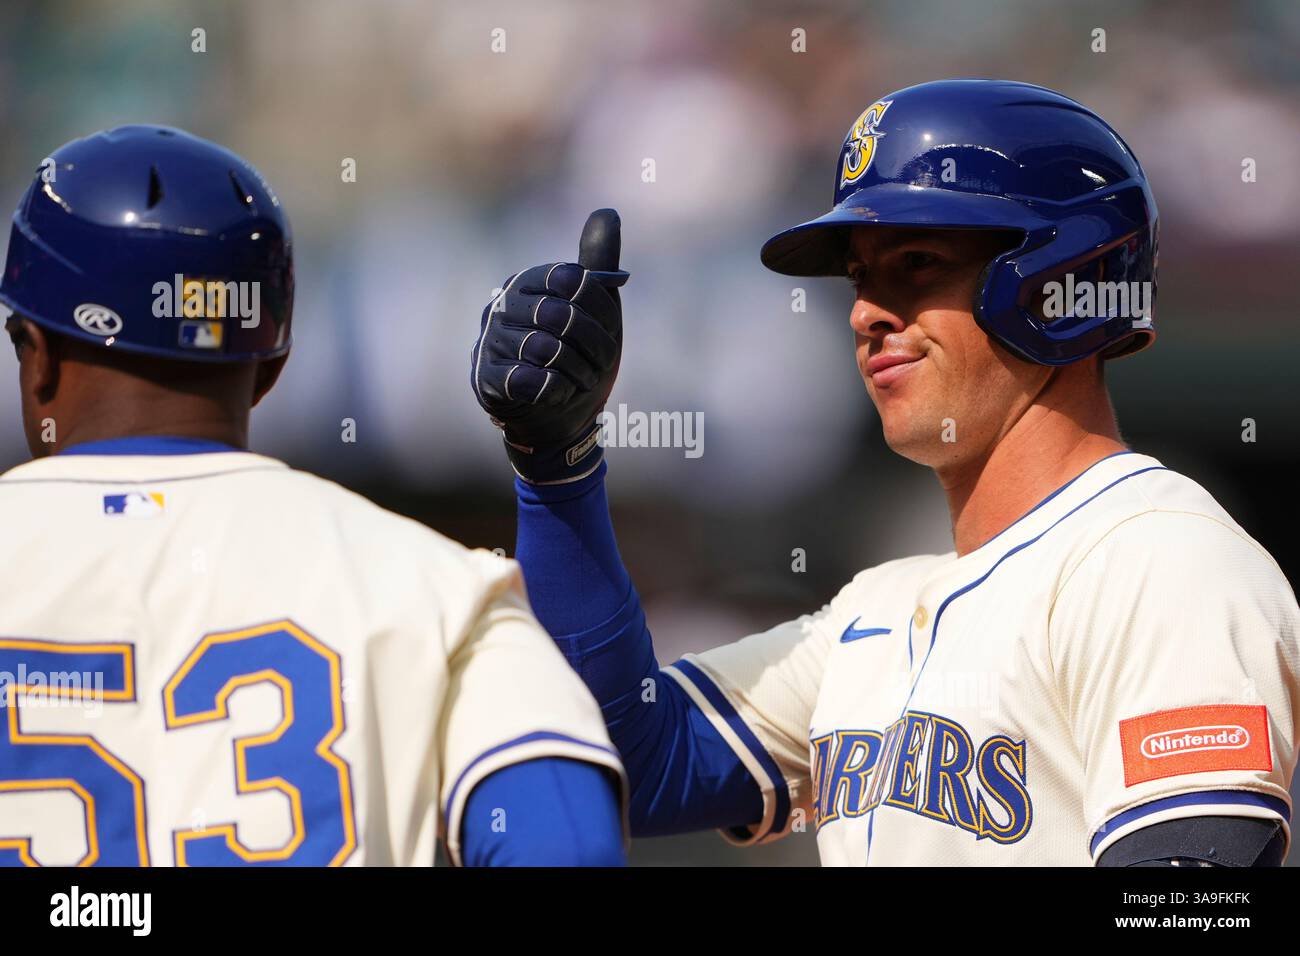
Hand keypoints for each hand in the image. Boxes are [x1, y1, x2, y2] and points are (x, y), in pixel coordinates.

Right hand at [470, 209, 628, 483]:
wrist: (562, 415)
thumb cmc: (577, 355)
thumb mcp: (597, 310)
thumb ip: (597, 263)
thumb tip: (608, 212)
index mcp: (528, 280)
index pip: (572, 280)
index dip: (598, 309)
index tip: (607, 328)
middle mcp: (502, 303)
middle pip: (561, 316)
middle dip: (592, 346)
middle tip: (601, 363)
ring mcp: (489, 340)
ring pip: (545, 349)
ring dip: (577, 371)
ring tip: (579, 380)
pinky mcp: (484, 378)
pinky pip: (529, 379)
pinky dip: (555, 390)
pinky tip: (558, 392)